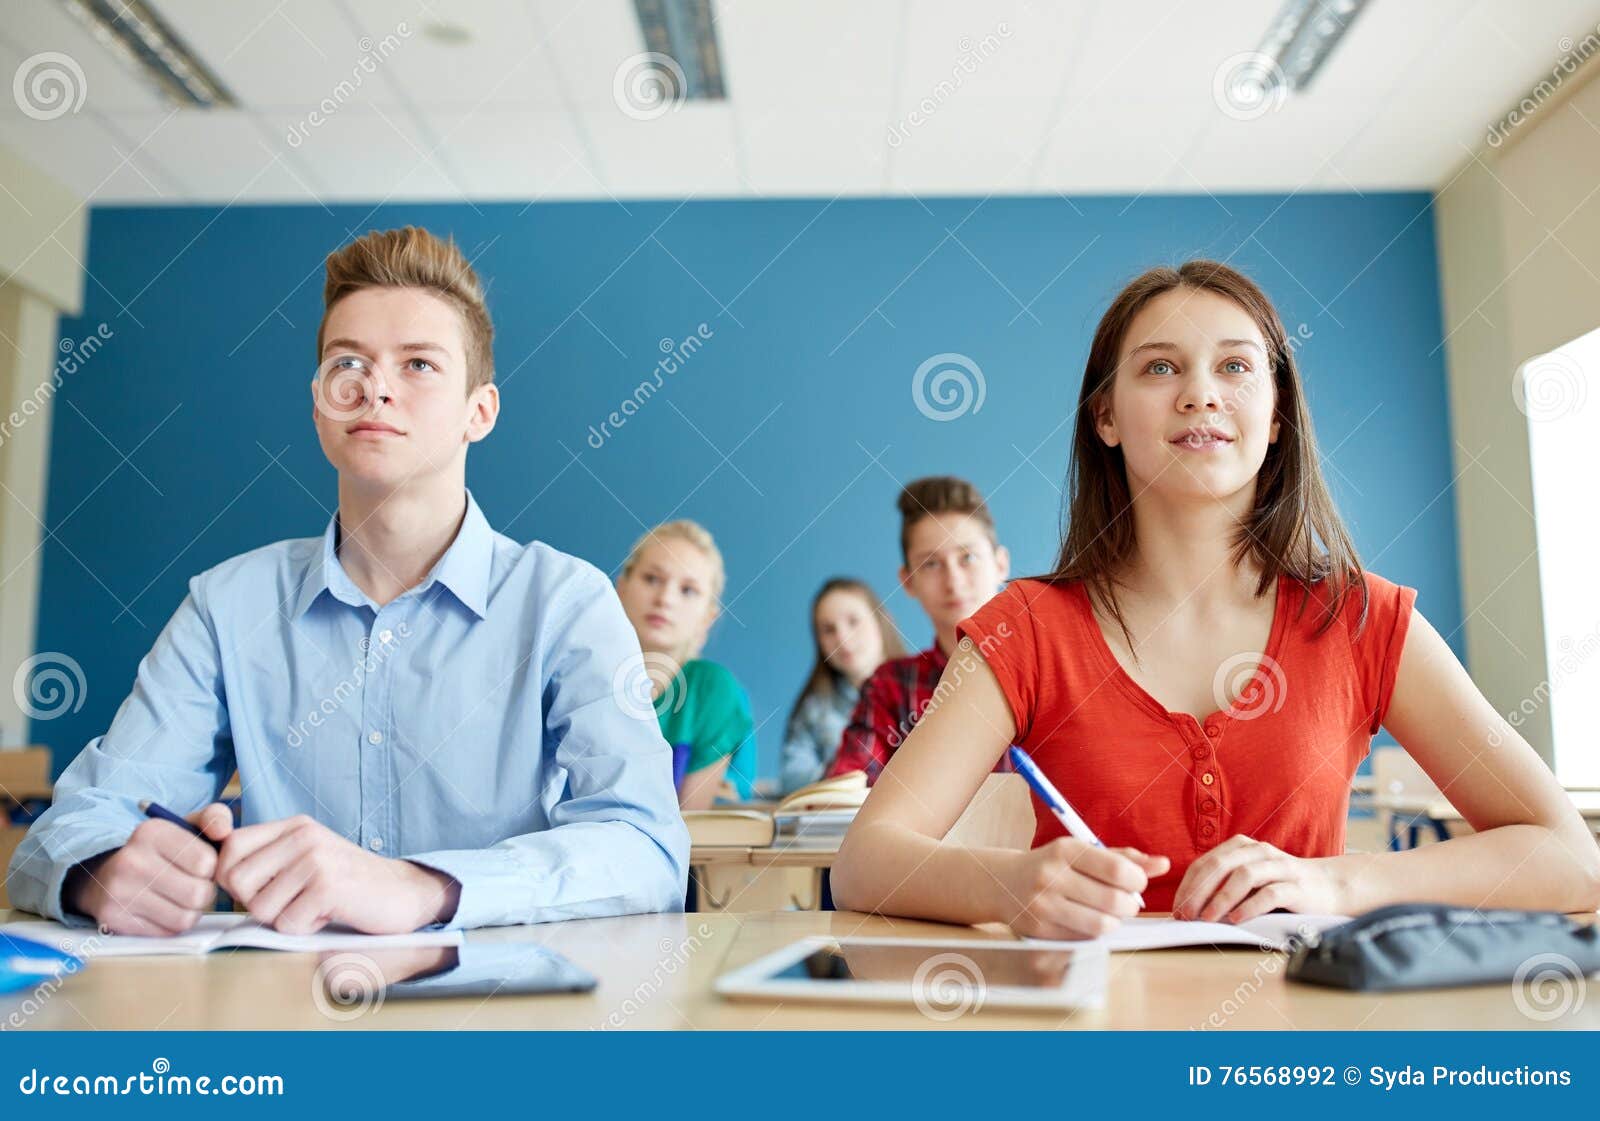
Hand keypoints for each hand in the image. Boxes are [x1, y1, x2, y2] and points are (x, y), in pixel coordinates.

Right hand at [65, 808, 225, 935]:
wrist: (106, 875)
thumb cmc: (160, 852)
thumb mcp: (186, 826)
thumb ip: (214, 818)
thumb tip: (224, 831)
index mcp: (151, 832)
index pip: (206, 862)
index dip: (210, 867)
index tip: (200, 864)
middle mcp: (131, 861)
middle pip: (198, 893)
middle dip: (204, 891)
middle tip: (193, 884)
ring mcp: (119, 892)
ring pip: (185, 917)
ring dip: (190, 911)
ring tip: (179, 897)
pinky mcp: (114, 919)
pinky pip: (167, 932)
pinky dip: (172, 924)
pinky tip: (163, 909)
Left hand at [215, 814, 459, 934]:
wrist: (403, 893)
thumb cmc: (349, 884)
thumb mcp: (306, 859)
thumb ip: (268, 860)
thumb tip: (216, 875)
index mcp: (294, 826)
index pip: (230, 848)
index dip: (232, 879)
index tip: (259, 890)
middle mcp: (304, 835)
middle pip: (237, 880)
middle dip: (257, 903)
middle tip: (291, 903)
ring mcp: (316, 859)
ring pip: (261, 908)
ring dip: (285, 919)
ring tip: (314, 907)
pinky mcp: (329, 886)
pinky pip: (288, 923)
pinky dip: (305, 929)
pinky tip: (329, 914)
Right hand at [1000, 838, 1169, 939]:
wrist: (1004, 883)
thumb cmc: (1055, 865)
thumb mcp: (1084, 852)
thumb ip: (1124, 859)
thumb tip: (1163, 864)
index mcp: (1065, 850)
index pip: (1117, 870)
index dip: (1138, 880)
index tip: (1136, 882)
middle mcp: (1051, 877)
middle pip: (1114, 901)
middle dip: (1129, 904)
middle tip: (1125, 901)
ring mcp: (1043, 906)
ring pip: (1102, 925)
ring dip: (1114, 921)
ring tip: (1108, 912)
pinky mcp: (1040, 930)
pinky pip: (1084, 938)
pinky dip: (1094, 931)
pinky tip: (1087, 919)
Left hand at [1171, 835, 1343, 922]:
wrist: (1329, 886)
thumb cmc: (1281, 885)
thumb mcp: (1250, 879)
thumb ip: (1225, 884)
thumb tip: (1190, 906)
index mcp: (1242, 847)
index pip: (1206, 863)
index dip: (1188, 885)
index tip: (1177, 908)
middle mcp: (1259, 852)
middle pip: (1220, 866)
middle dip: (1198, 891)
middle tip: (1186, 914)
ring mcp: (1279, 867)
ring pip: (1244, 876)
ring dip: (1221, 898)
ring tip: (1207, 918)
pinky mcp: (1297, 886)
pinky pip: (1270, 893)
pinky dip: (1250, 906)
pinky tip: (1237, 919)